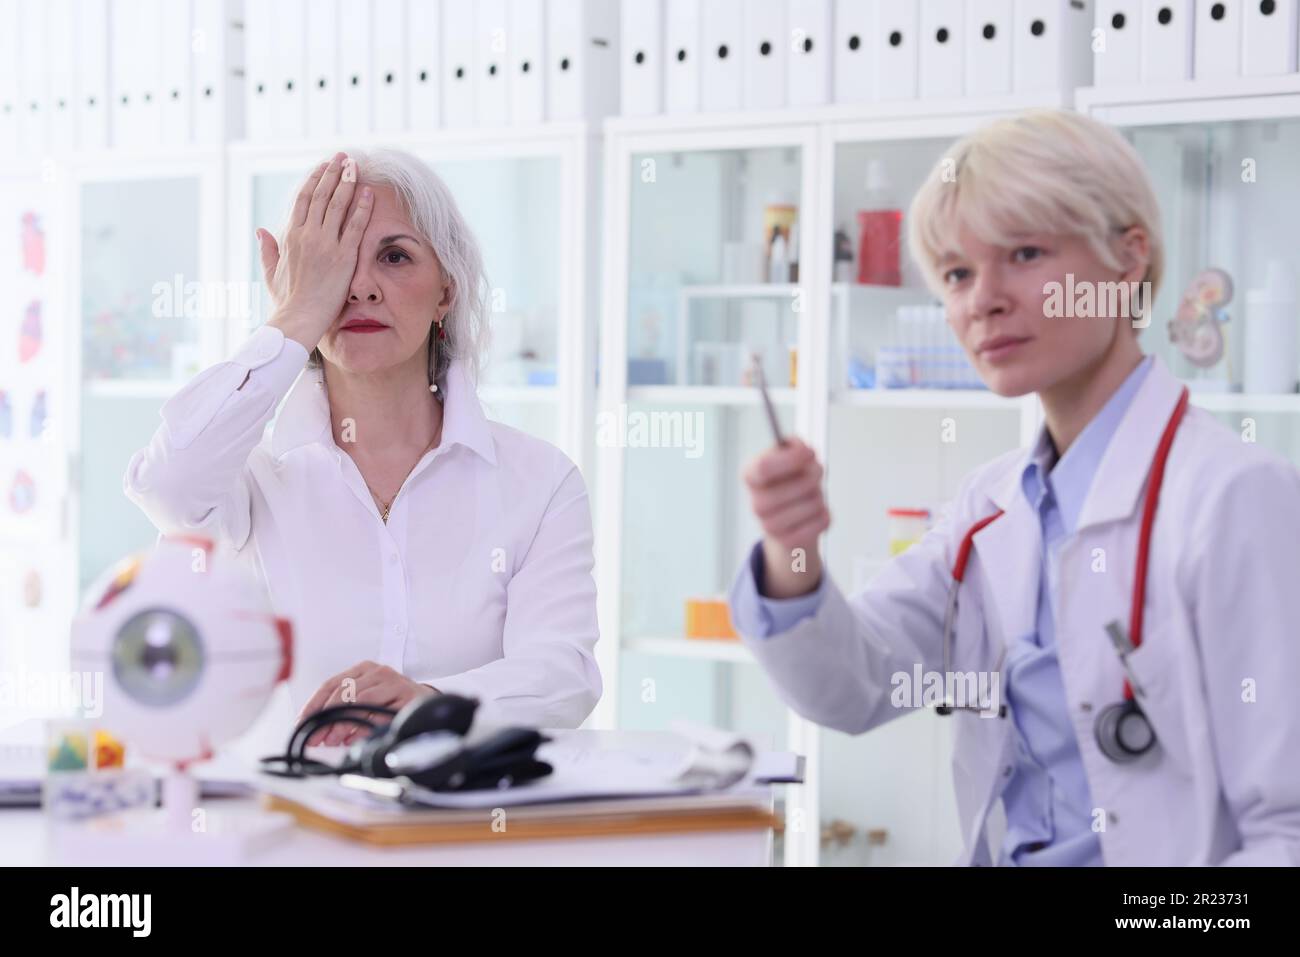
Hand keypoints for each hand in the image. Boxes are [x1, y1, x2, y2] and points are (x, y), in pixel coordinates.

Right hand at [258, 151, 373, 352]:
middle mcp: (307, 235)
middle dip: (333, 172)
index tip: (323, 167)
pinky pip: (355, 226)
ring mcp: (325, 244)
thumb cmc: (286, 299)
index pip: (303, 199)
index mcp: (290, 236)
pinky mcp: (343, 256)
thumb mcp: (271, 271)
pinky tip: (368, 192)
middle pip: (321, 195)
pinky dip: (362, 207)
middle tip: (343, 157)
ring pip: (337, 205)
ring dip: (347, 182)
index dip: (315, 180)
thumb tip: (260, 230)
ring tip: (355, 165)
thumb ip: (268, 249)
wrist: (299, 317)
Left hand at [297, 660, 436, 746]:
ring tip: (334, 740)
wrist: (428, 703)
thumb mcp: (365, 701)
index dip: (313, 705)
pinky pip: (380, 712)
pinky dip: (364, 726)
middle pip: (343, 691)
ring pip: (360, 699)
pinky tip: (354, 738)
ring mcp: (393, 681)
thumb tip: (319, 731)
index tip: (301, 724)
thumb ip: (343, 710)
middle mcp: (377, 671)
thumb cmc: (392, 703)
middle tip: (316, 738)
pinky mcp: (406, 695)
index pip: (330, 684)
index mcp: (363, 669)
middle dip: (325, 718)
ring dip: (343, 723)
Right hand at [742, 437, 829, 599]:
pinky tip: (814, 513)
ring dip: (820, 494)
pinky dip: (825, 513)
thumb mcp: (788, 458)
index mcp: (750, 476)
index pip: (764, 467)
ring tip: (811, 495)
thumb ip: (794, 447)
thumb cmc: (789, 483)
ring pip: (813, 502)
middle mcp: (756, 503)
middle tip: (816, 473)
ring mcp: (770, 526)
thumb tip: (802, 449)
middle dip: (814, 475)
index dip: (792, 458)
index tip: (809, 452)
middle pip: (798, 484)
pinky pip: (822, 520)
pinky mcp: (789, 542)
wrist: (787, 522)